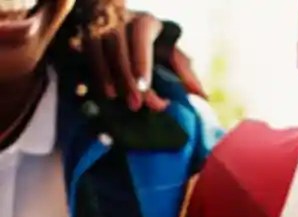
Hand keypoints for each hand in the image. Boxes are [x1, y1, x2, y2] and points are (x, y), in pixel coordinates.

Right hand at [84, 12, 206, 112]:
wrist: (123, 27)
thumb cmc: (153, 46)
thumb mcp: (171, 54)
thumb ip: (185, 72)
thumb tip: (203, 96)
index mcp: (146, 22)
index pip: (141, 37)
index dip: (141, 61)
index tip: (144, 87)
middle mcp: (121, 19)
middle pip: (119, 46)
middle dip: (126, 77)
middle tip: (136, 104)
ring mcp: (100, 24)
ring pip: (97, 48)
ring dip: (107, 76)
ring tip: (116, 99)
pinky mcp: (84, 34)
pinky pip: (84, 52)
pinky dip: (94, 72)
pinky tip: (101, 91)